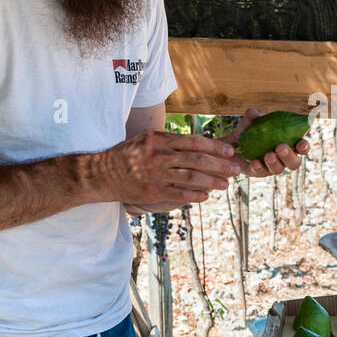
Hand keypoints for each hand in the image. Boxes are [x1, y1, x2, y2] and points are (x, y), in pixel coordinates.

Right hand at [101, 129, 238, 210]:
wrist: (100, 174)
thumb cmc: (127, 155)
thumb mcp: (146, 140)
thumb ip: (170, 142)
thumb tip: (197, 145)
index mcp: (159, 139)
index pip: (193, 141)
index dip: (214, 147)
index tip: (230, 151)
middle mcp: (159, 155)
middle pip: (196, 159)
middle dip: (220, 165)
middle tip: (235, 169)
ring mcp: (155, 174)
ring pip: (190, 177)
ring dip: (211, 181)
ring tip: (225, 185)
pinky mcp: (151, 191)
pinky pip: (178, 193)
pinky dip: (194, 194)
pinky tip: (206, 196)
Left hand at [223, 108, 310, 177]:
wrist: (235, 142)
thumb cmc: (250, 129)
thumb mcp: (250, 120)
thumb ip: (253, 116)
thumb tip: (253, 112)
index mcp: (289, 144)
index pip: (301, 147)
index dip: (304, 146)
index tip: (302, 142)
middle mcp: (284, 158)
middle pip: (294, 163)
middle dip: (289, 156)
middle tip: (281, 148)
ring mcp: (272, 166)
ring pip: (278, 169)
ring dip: (275, 163)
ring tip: (269, 155)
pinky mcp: (259, 172)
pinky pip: (260, 172)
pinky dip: (259, 167)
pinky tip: (255, 162)